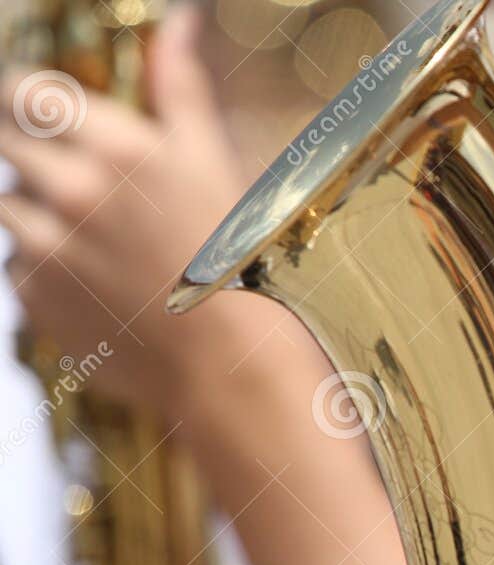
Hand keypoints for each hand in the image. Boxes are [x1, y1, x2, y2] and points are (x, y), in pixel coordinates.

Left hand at [0, 6, 280, 422]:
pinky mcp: (34, 294)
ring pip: (8, 203)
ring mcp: (44, 244)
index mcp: (114, 146)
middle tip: (72, 174)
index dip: (28, 98)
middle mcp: (67, 189)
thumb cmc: (236, 264)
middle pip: (5, 140)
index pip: (23, 90)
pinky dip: (45, 265)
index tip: (42, 111)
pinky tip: (98, 280)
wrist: (231, 367)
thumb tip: (177, 23)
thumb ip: (181, 88)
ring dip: (37, 208)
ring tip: (95, 235)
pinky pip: (18, 263)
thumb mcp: (215, 164)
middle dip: (28, 148)